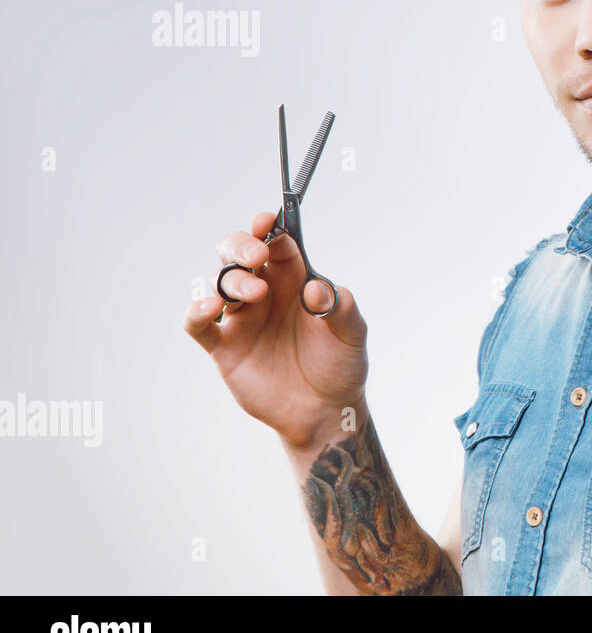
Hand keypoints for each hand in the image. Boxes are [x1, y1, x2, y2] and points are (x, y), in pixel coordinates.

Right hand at [183, 211, 368, 449]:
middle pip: (240, 253)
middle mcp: (265, 293)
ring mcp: (243, 318)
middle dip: (242, 245)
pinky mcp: (225, 347)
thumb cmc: (340, 365)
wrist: (325, 411)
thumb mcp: (352, 334)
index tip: (267, 221)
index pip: (277, 243)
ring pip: (221, 282)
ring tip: (254, 292)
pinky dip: (197, 310)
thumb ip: (341, 308)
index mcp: (295, 280)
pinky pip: (199, 324)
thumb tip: (316, 290)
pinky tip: (209, 307)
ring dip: (233, 280)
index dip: (270, 228)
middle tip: (257, 254)